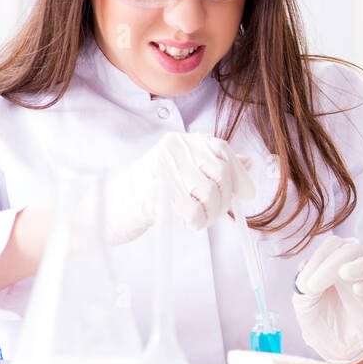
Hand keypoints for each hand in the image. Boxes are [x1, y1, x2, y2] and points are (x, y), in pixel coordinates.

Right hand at [105, 133, 254, 244]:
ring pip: (208, 192)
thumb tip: (249, 163)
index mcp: (184, 140)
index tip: (249, 195)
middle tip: (216, 214)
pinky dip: (197, 221)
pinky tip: (190, 223)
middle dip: (225, 198)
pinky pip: (192, 209)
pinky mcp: (156, 189)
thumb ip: (215, 165)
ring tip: (200, 221)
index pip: (222, 149)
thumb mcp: (186, 171)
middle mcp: (175, 147)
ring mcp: (164, 166)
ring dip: (211, 213)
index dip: (239, 173)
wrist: (113, 206)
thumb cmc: (152, 190)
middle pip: (219, 171)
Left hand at [292, 235, 362, 363]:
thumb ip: (304, 282)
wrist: (334, 346)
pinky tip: (357, 289)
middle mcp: (358, 263)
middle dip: (332, 263)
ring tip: (343, 273)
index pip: (333, 245)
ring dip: (358, 266)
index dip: (318, 258)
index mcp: (337, 259)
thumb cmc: (320, 318)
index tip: (303, 284)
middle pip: (352, 249)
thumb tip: (304, 263)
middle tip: (314, 285)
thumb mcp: (304, 302)